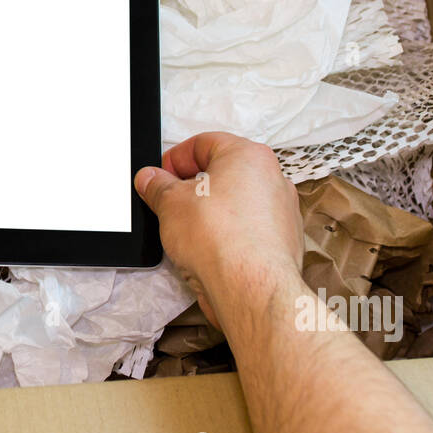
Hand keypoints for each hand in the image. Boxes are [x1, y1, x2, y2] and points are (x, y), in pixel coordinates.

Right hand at [134, 132, 303, 328]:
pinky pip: (248, 229)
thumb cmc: (220, 239)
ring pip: (237, 203)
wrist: (251, 289)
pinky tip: (210, 250)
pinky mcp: (282, 243)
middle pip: (224, 173)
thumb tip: (150, 179)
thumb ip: (158, 186)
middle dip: (193, 186)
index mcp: (248, 156)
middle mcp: (272, 179)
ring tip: (187, 230)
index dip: (176, 159)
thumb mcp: (171, 204)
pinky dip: (228, 235)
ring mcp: (281, 212)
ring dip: (211, 212)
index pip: (205, 143)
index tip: (160, 177)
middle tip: (169, 202)